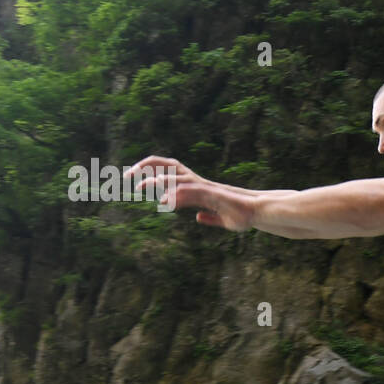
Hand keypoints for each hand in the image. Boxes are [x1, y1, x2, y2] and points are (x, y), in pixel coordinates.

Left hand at [126, 156, 256, 230]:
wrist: (257, 212)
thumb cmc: (242, 215)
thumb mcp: (221, 218)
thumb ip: (209, 217)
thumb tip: (198, 217)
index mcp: (197, 187)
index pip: (171, 173)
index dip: (152, 173)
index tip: (136, 182)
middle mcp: (197, 182)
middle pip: (167, 165)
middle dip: (145, 167)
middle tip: (127, 175)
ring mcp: (203, 186)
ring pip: (175, 177)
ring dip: (156, 180)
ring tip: (139, 186)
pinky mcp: (210, 194)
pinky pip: (189, 191)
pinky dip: (175, 194)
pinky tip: (165, 201)